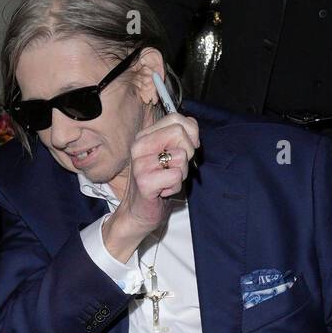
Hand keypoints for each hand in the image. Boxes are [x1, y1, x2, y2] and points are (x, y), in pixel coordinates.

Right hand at [103, 111, 199, 260]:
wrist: (138, 213)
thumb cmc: (158, 184)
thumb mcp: (170, 155)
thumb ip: (181, 137)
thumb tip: (193, 129)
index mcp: (145, 136)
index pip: (176, 118)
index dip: (191, 134)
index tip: (187, 150)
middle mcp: (139, 146)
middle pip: (179, 132)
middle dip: (187, 153)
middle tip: (176, 168)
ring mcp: (140, 163)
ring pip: (181, 156)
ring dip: (181, 173)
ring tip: (167, 181)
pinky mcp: (144, 181)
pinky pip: (176, 176)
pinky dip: (175, 187)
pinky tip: (163, 191)